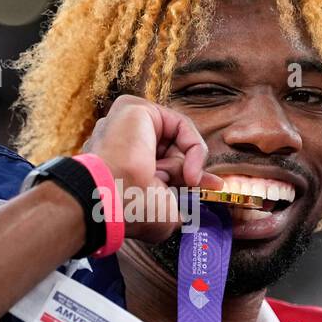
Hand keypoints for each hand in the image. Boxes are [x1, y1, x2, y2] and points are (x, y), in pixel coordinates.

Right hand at [81, 94, 223, 242]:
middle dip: (192, 168)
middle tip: (203, 186)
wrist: (112, 201)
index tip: (209, 191)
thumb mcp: (164, 211)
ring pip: (176, 135)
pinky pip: (179, 123)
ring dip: (190, 160)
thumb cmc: (130, 213)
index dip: (190, 177)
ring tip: (186, 181)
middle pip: (172, 149)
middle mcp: (121, 145)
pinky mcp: (134, 108)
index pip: (166, 165)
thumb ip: (183, 198)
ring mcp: (125, 125)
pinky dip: (192, 146)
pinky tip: (188, 171)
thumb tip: (209, 188)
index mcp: (123, 168)